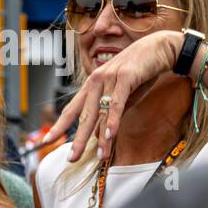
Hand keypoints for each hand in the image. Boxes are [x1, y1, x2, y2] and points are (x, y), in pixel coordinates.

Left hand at [43, 29, 180, 162]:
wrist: (161, 48)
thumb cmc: (140, 73)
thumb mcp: (123, 97)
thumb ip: (110, 114)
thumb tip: (100, 134)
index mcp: (91, 86)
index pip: (71, 109)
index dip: (59, 126)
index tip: (47, 141)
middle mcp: (95, 81)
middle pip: (84, 115)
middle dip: (78, 139)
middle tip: (71, 158)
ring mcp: (109, 78)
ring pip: (101, 112)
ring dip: (101, 136)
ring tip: (100, 155)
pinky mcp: (125, 77)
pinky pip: (117, 102)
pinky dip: (113, 119)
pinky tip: (110, 134)